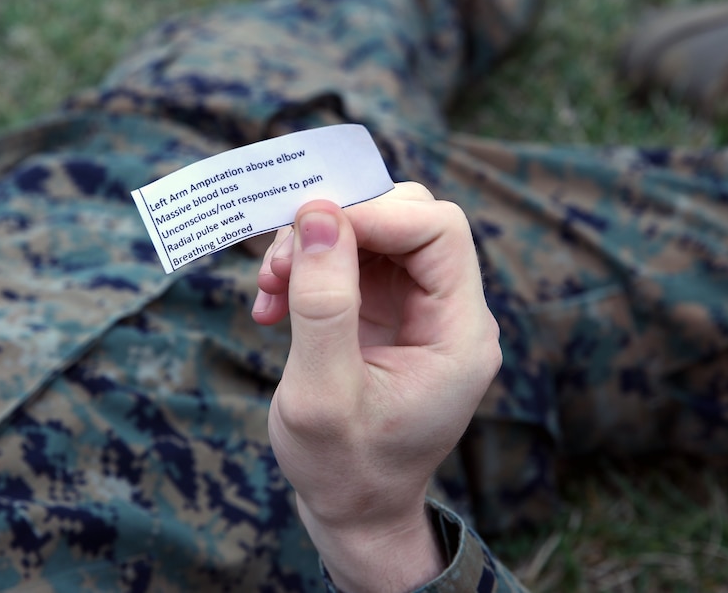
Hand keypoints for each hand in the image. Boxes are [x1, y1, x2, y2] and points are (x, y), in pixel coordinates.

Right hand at [252, 182, 501, 591]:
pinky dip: (308, 267)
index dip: (374, 214)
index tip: (307, 228)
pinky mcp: (385, 313)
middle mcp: (449, 313)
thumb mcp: (321, 395)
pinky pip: (351, 260)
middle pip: (409, 220)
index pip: (437, 231)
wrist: (352, 512)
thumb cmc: (343, 469)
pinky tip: (271, 304)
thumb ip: (323, 305)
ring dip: (314, 246)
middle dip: (338, 227)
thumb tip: (318, 215)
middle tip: (277, 263)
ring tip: (268, 286)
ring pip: (374, 233)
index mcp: (459, 335)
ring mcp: (417, 310)